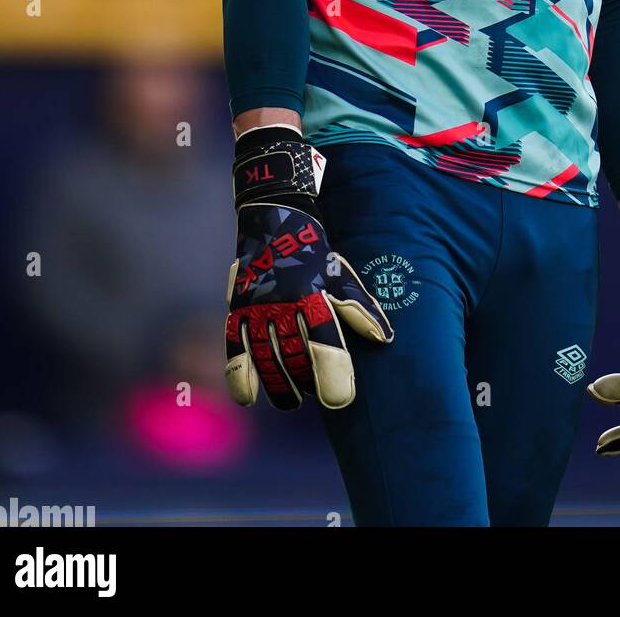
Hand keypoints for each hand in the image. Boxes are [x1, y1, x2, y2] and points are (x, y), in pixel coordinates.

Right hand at [224, 125, 393, 410]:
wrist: (274, 217)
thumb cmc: (315, 254)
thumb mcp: (342, 276)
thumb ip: (360, 309)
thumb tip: (384, 340)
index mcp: (316, 295)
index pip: (326, 343)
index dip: (333, 375)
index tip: (340, 401)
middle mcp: (285, 304)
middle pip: (295, 358)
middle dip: (308, 383)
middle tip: (319, 393)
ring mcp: (258, 307)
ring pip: (267, 360)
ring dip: (280, 386)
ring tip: (293, 399)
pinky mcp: (238, 309)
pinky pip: (235, 348)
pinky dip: (239, 376)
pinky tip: (249, 398)